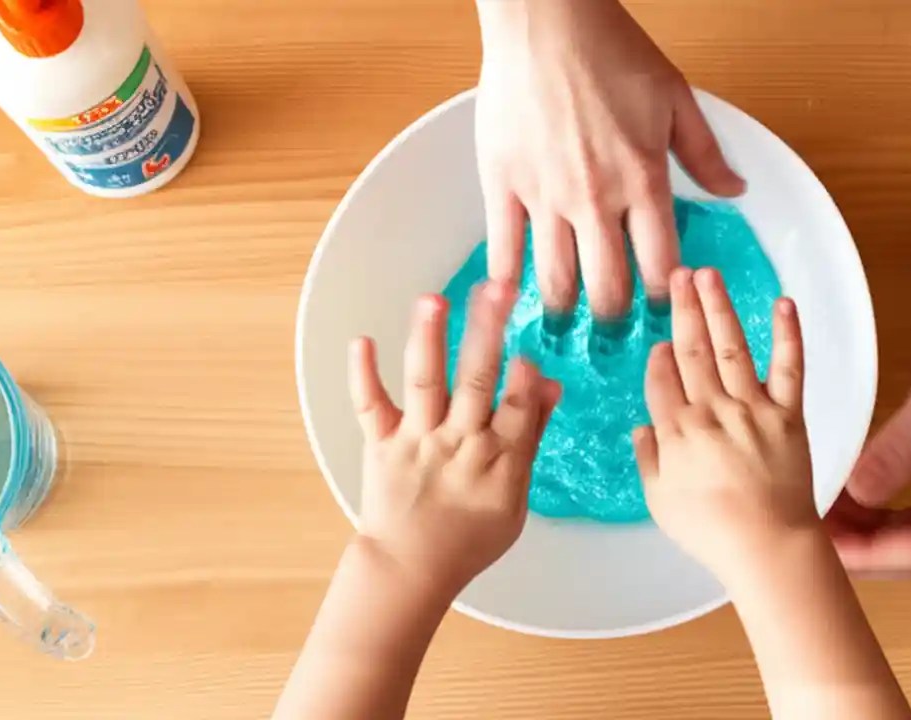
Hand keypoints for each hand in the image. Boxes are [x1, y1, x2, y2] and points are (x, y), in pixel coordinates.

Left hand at [348, 280, 561, 592]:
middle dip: (486, 332)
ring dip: (429, 339)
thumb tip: (549, 384)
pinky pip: (370, 406)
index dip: (524, 379)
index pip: (517, 409)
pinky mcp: (381, 444)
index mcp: (497, 459)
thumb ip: (531, 437)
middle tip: (494, 288)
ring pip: (426, 384)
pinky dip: (362, 374)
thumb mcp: (515, 497)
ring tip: (433, 300)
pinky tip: (361, 340)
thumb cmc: (469, 536)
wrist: (410, 569)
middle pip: (476, 381)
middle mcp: (458, 443)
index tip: (528, 348)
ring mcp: (417, 441)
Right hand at [475, 0, 744, 317]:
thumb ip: (704, 153)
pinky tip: (509, 300)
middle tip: (613, 330)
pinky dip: (506, 281)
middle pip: (608, 289)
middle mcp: (596, 200)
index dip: (666, 301)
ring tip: (565, 326)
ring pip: (556, 280)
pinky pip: (504, 247)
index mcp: (643, 181)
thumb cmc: (612, 52)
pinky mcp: (502, 184)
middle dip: (614, 319)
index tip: (665, 314)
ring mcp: (545, 196)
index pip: (662, 266)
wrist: (546, 21)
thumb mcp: (675, 98)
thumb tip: (736, 192)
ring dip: (564, 312)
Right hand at [633, 267, 812, 579]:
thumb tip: (642, 426)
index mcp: (678, 431)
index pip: (662, 379)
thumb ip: (649, 458)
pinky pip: (789, 368)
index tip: (659, 338)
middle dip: (684, 309)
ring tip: (709, 275)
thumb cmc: (710, 530)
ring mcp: (752, 408)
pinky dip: (788, 334)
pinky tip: (783, 304)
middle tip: (679, 274)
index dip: (659, 356)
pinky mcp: (788, 415)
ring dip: (719, 307)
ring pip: (732, 347)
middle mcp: (712, 411)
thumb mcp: (659, 500)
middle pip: (693, 350)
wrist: (767, 545)